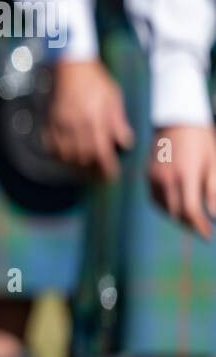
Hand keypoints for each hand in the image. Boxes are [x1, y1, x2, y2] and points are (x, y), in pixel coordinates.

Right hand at [45, 59, 133, 178]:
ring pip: (65, 155)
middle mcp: (76, 125)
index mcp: (95, 120)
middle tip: (98, 175)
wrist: (71, 66)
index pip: (101, 152)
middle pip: (83, 157)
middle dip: (91, 170)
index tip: (111, 176)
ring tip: (83, 167)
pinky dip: (57, 154)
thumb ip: (118, 122)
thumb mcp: (113, 98)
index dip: (106, 168)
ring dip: (74, 165)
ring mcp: (60, 123)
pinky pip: (50, 145)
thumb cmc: (96, 80)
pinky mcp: (50, 121)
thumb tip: (125, 143)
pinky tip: (65, 155)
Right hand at [149, 124, 215, 238]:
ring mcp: (154, 177)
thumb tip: (213, 215)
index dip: (199, 226)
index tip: (207, 235)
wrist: (177, 121)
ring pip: (164, 208)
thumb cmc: (202, 142)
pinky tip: (177, 206)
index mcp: (185, 175)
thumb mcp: (214, 164)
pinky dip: (166, 207)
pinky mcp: (148, 175)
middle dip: (190, 224)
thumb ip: (213, 191)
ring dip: (178, 217)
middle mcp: (166, 179)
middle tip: (202, 228)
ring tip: (191, 218)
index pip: (190, 210)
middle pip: (176, 213)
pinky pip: (155, 199)